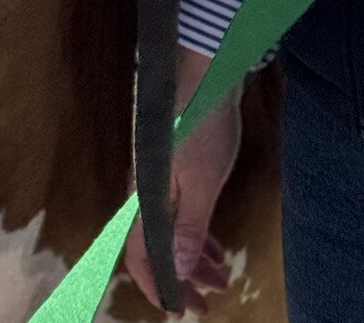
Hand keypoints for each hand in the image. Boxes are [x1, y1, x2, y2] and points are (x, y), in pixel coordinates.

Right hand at [125, 47, 240, 314]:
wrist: (206, 66)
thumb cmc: (202, 122)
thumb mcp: (203, 182)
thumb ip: (189, 228)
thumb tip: (177, 273)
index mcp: (148, 199)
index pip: (142, 257)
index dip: (159, 287)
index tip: (182, 310)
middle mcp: (148, 190)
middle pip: (157, 247)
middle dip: (183, 278)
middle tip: (209, 301)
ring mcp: (162, 174)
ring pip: (172, 228)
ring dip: (194, 257)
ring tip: (221, 276)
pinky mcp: (177, 160)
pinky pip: (182, 210)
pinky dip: (197, 231)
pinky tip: (215, 242)